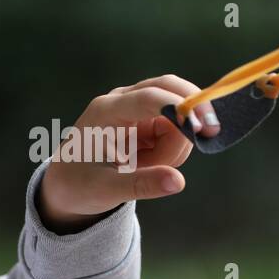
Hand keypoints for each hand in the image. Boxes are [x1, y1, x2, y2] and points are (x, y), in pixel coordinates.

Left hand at [36, 75, 220, 232]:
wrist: (67, 183)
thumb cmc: (79, 185)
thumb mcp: (107, 190)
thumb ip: (142, 185)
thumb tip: (178, 182)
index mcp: (106, 111)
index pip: (149, 97)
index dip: (178, 107)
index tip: (202, 127)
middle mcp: (123, 100)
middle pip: (171, 88)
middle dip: (192, 111)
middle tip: (211, 135)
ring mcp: (136, 107)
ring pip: (178, 113)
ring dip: (178, 142)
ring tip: (149, 167)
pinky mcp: (147, 118)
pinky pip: (177, 126)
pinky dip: (176, 145)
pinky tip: (154, 161)